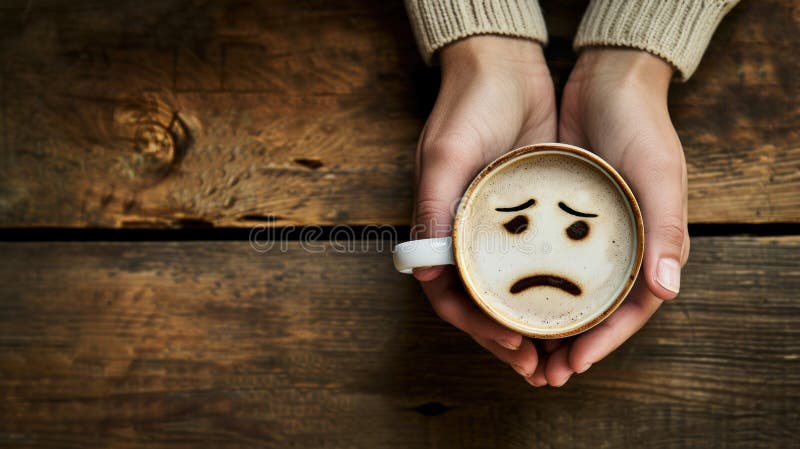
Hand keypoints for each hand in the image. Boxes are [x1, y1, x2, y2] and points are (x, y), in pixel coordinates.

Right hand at [412, 36, 555, 381]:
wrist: (504, 65)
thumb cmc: (467, 107)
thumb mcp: (448, 155)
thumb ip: (435, 210)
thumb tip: (427, 275)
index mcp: (442, 229)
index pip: (452, 296)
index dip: (479, 329)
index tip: (514, 347)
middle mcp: (469, 234)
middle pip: (484, 304)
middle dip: (509, 341)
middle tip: (542, 370)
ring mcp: (500, 227)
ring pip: (512, 292)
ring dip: (532, 324)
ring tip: (560, 355)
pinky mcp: (528, 213)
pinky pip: (537, 263)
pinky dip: (551, 290)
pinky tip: (575, 307)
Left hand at [532, 48, 690, 386]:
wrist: (607, 82)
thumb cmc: (640, 127)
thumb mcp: (658, 174)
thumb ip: (665, 230)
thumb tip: (667, 290)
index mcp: (650, 247)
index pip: (628, 310)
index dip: (602, 342)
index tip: (573, 365)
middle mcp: (618, 248)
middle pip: (593, 310)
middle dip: (568, 344)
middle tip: (540, 372)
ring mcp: (585, 235)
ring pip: (565, 292)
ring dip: (544, 322)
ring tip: (517, 348)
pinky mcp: (557, 218)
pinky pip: (541, 261)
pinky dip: (527, 284)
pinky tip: (504, 299)